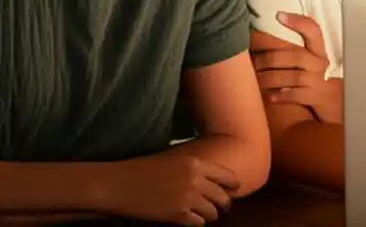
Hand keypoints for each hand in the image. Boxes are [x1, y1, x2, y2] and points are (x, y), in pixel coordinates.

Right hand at [101, 153, 237, 225]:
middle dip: (222, 206)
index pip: (229, 176)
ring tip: (201, 215)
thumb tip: (210, 180)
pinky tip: (188, 221)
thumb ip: (193, 170)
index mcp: (196, 163)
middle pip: (224, 198)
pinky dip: (196, 224)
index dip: (232, 187)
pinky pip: (199, 223)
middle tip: (218, 209)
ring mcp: (188, 197)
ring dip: (209, 216)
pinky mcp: (178, 214)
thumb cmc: (141, 171)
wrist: (117, 184)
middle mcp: (196, 179)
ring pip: (214, 213)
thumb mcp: (173, 161)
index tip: (232, 193)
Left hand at [251, 13, 342, 123]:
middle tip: (251, 63)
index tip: (278, 15)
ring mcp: (319, 80)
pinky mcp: (316, 97)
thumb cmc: (310, 78)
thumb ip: (291, 49)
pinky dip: (280, 96)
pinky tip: (269, 97)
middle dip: (268, 59)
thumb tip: (261, 33)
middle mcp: (320, 63)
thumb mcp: (307, 61)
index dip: (297, 22)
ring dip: (269, 79)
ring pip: (291, 77)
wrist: (331, 103)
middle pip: (293, 55)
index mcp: (318, 50)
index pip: (312, 30)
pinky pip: (295, 95)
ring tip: (254, 81)